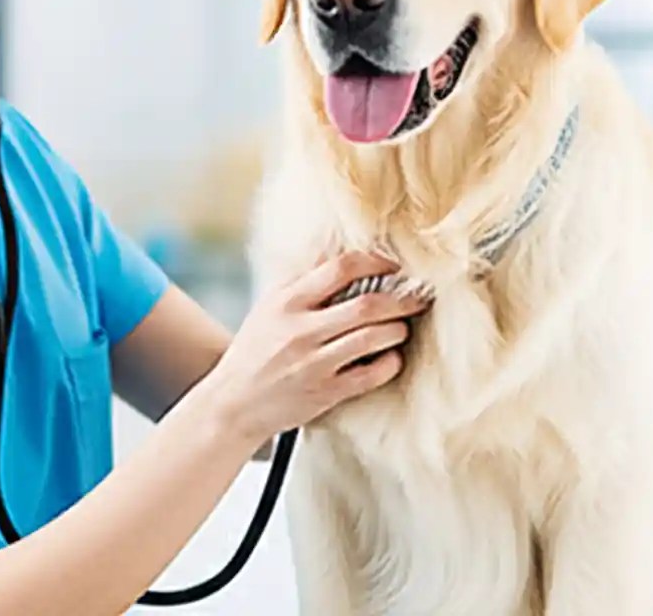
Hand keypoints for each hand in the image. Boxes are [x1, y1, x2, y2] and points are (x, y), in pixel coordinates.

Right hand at [203, 252, 433, 446]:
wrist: (234, 403)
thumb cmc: (255, 351)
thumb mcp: (269, 307)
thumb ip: (302, 282)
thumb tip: (336, 250)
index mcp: (287, 302)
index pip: (340, 268)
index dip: (376, 262)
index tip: (395, 266)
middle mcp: (301, 330)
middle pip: (367, 304)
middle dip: (402, 299)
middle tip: (419, 297)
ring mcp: (314, 363)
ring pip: (374, 338)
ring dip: (398, 330)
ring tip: (402, 327)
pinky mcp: (325, 392)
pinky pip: (371, 374)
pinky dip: (390, 363)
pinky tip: (391, 358)